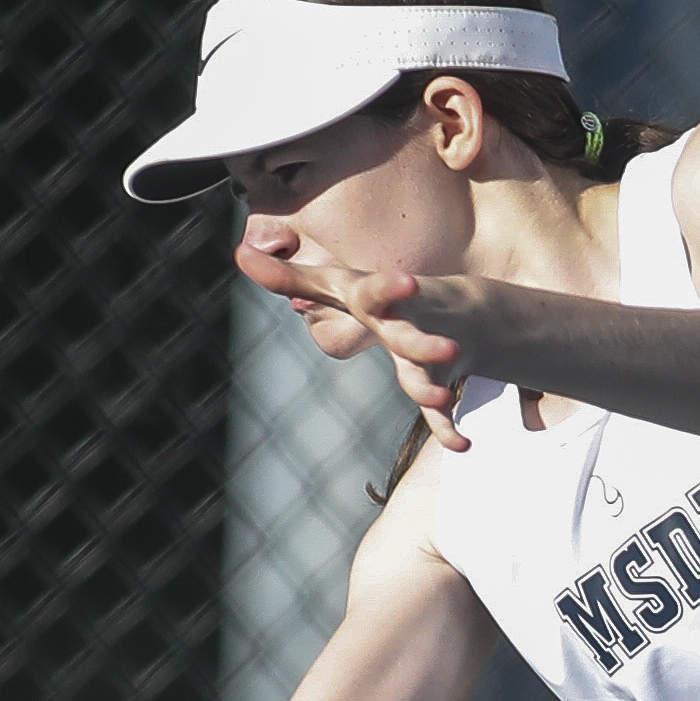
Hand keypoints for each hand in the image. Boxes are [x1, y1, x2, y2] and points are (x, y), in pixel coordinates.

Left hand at [234, 224, 499, 451]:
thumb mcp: (335, 284)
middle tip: (448, 349)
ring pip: (423, 375)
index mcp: (375, 302)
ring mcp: (424, 355)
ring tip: (441, 398)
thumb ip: (290, 276)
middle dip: (423, 342)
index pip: (378, 292)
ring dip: (429, 389)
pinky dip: (446, 428)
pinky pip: (439, 412)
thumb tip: (240, 254)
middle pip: (408, 338)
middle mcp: (403, 326)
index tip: (409, 283)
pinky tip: (460, 446)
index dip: (389, 289)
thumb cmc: (379, 295)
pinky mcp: (437, 381)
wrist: (458, 310)